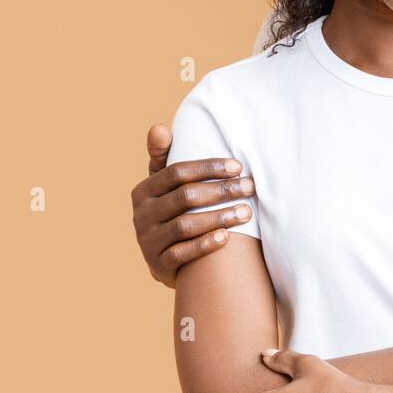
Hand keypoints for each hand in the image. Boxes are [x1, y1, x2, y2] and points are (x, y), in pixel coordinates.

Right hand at [130, 123, 257, 287]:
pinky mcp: (157, 265)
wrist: (163, 258)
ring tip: (246, 212)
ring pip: (185, 226)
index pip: (176, 173)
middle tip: (250, 187)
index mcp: (144, 190)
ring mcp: (147, 242)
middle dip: (221, 191)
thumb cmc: (172, 210)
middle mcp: (141, 215)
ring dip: (219, 217)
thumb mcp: (164, 185)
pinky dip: (205, 244)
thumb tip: (159, 127)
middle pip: (184, 197)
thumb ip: (163, 156)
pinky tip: (227, 237)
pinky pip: (182, 254)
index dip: (208, 168)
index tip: (238, 166)